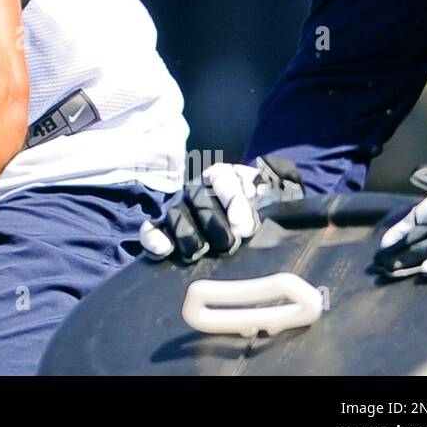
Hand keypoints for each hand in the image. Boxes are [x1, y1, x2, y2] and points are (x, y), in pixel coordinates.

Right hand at [140, 156, 302, 261]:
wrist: (253, 228)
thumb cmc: (264, 210)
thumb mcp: (275, 196)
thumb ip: (274, 186)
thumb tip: (262, 194)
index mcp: (226, 176)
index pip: (223, 179)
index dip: (233, 203)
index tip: (244, 228)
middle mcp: (199, 189)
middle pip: (198, 199)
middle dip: (214, 224)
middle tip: (229, 244)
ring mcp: (180, 209)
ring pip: (175, 214)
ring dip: (187, 233)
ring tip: (199, 251)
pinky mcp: (166, 229)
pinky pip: (151, 228)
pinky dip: (154, 237)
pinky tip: (164, 249)